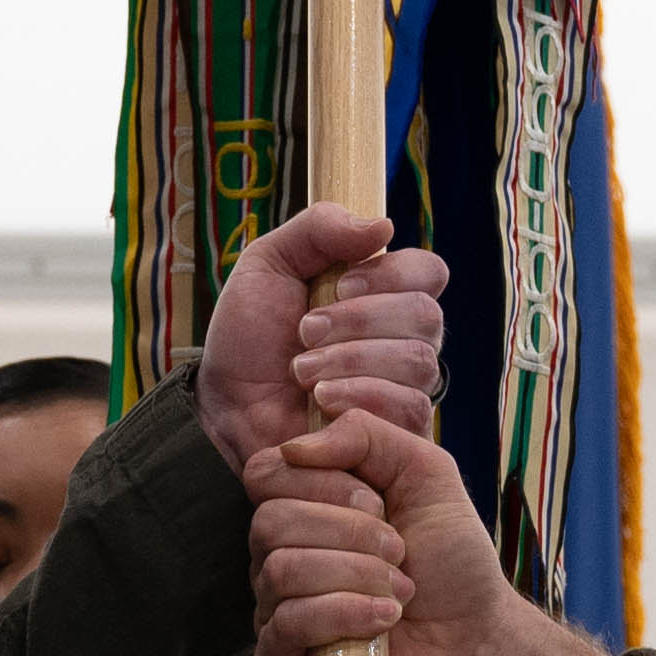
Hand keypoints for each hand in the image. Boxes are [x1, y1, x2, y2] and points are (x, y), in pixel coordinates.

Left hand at [198, 203, 448, 468]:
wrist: (228, 404)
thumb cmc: (250, 336)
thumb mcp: (268, 262)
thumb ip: (319, 228)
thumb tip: (385, 225)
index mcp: (384, 292)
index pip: (428, 271)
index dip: (391, 275)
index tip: (339, 286)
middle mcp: (405, 337)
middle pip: (425, 315)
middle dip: (357, 321)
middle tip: (305, 332)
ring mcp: (406, 385)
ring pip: (417, 361)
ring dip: (349, 360)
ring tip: (302, 371)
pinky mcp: (399, 430)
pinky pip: (409, 405)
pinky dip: (358, 397)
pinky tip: (322, 400)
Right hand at [247, 404, 515, 655]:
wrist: (476, 640)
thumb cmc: (452, 561)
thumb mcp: (426, 473)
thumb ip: (366, 434)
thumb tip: (296, 446)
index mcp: (304, 507)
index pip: (265, 474)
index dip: (323, 483)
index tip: (379, 502)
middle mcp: (280, 554)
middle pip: (269, 522)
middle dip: (352, 534)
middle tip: (400, 553)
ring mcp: (275, 609)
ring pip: (281, 571)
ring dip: (357, 576)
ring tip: (400, 591)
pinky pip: (287, 624)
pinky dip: (346, 615)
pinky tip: (384, 620)